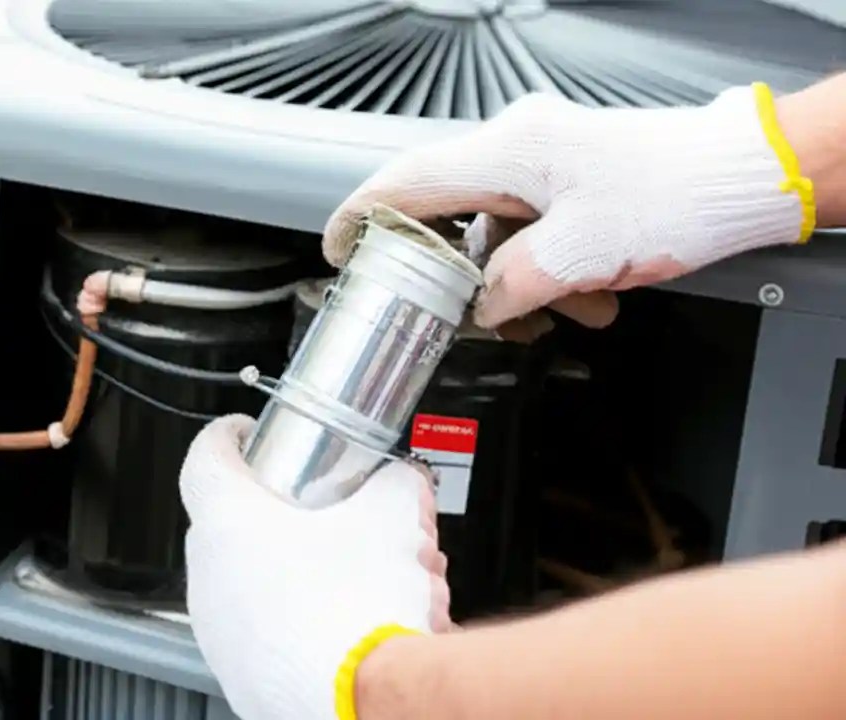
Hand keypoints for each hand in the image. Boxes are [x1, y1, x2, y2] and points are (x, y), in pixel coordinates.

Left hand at [180, 415, 449, 719]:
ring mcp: (220, 632)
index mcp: (228, 522)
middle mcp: (210, 577)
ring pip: (247, 581)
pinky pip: (260, 632)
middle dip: (273, 511)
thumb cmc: (362, 609)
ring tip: (346, 572)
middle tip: (313, 506)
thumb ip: (394, 481)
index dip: (226, 437)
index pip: (205, 458)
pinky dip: (292, 620)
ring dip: (287, 569)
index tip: (242, 433)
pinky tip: (342, 621)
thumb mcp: (395, 513)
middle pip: (229, 522)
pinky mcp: (240, 675)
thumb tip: (401, 479)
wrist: (368, 698)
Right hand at [324, 84, 810, 330]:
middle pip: (452, 213)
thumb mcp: (578, 258)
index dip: (361, 216)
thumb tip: (480, 308)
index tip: (337, 247)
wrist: (743, 177)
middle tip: (452, 313)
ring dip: (518, 282)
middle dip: (457, 273)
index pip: (406, 181)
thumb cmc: (673, 195)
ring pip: (498, 230)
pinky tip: (585, 300)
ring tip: (557, 317)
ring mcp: (548, 160)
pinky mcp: (573, 177)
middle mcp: (521, 148)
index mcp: (509, 153)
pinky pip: (535, 228)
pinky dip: (549, 270)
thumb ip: (510, 286)